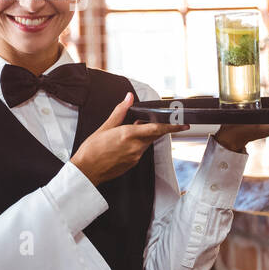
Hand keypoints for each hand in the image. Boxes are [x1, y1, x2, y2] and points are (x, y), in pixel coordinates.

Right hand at [71, 92, 189, 185]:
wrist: (85, 171)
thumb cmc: (91, 150)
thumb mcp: (104, 127)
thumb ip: (120, 112)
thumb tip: (128, 98)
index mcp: (128, 135)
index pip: (157, 128)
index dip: (172, 126)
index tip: (183, 124)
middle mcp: (135, 147)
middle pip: (153, 135)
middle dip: (154, 127)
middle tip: (146, 122)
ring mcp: (135, 157)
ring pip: (146, 142)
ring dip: (143, 136)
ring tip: (125, 134)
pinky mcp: (133, 163)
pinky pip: (140, 151)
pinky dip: (136, 144)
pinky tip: (123, 144)